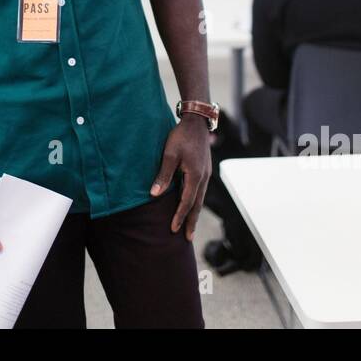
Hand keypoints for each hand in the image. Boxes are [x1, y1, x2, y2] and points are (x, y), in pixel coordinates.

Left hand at [151, 114, 210, 239]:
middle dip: (191, 222)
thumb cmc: (181, 136)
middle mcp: (203, 178)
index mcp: (195, 176)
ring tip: (190, 227)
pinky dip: (195, 202)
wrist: (197, 121)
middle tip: (188, 238)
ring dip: (194, 213)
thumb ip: (164, 175)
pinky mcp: (204, 170)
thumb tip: (154, 194)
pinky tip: (191, 205)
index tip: (173, 229)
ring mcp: (206, 174)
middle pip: (197, 205)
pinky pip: (200, 191)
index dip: (179, 217)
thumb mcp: (170, 154)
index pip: (187, 202)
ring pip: (200, 199)